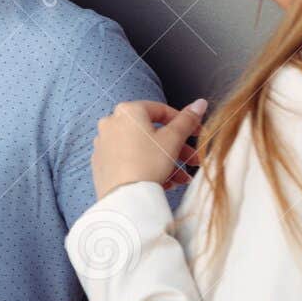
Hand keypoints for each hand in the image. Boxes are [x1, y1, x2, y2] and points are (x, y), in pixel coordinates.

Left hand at [91, 98, 206, 199]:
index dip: (184, 122)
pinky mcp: (102, 163)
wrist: (124, 197)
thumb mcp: (173, 139)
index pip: (161, 110)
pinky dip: (147, 168)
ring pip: (143, 149)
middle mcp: (111, 123)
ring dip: (166, 161)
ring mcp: (104, 144)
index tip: (197, 133)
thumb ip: (187, 120)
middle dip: (177, 148)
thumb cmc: (147, 164)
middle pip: (152, 132)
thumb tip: (199, 103)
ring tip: (181, 178)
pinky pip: (130, 160)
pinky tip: (163, 182)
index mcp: (127, 111)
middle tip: (192, 160)